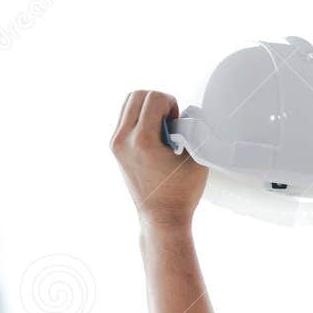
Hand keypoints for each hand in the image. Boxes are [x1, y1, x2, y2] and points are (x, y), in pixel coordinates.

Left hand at [111, 90, 206, 229]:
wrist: (161, 218)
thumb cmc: (181, 193)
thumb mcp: (197, 158)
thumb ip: (194, 130)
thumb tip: (188, 112)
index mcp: (143, 141)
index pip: (154, 98)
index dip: (171, 104)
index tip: (177, 124)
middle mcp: (123, 139)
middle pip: (137, 94)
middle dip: (158, 101)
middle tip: (169, 122)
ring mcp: (115, 143)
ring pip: (128, 103)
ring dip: (148, 108)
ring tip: (161, 128)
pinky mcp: (115, 148)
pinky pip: (125, 118)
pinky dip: (140, 118)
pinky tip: (153, 136)